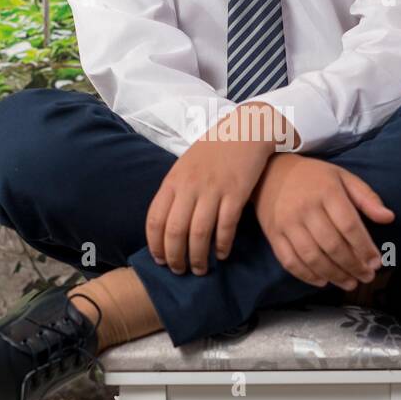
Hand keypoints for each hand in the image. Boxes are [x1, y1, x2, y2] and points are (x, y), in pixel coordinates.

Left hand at [146, 102, 298, 273]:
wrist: (245, 128)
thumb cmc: (214, 149)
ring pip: (199, 234)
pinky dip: (222, 245)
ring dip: (198, 258)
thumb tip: (166, 222)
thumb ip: (176, 191)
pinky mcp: (236, 193)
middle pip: (175, 232)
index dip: (155, 245)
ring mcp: (213, 190)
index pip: (155, 219)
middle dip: (175, 257)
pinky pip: (226, 227)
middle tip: (179, 271)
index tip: (159, 260)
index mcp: (173, 180)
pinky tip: (222, 254)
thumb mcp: (186, 165)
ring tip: (200, 269)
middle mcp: (190, 186)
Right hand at [250, 152, 394, 289]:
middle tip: (366, 277)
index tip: (376, 262)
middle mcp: (306, 209)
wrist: (270, 172)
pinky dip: (307, 276)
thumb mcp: (343, 177)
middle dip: (353, 266)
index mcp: (327, 192)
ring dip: (334, 275)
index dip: (364, 248)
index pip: (349, 225)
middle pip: (332, 245)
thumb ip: (367, 198)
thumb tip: (389, 218)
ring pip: (312, 257)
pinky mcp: (274, 235)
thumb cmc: (314, 177)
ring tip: (350, 283)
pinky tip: (323, 281)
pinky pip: (290, 261)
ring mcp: (287, 223)